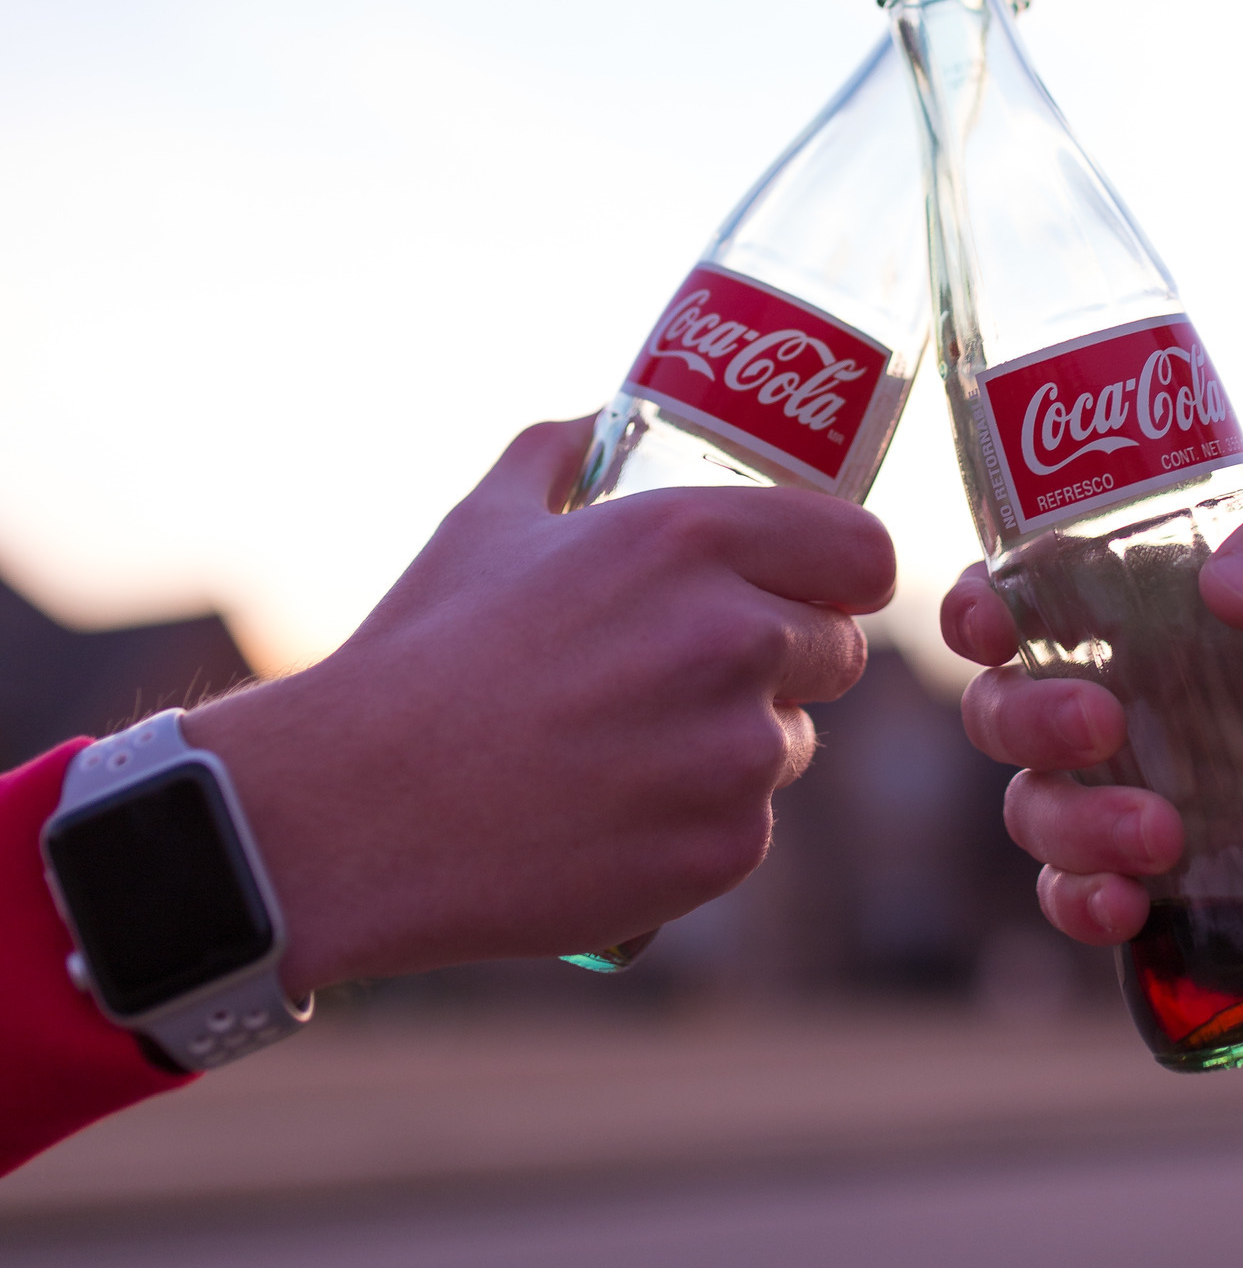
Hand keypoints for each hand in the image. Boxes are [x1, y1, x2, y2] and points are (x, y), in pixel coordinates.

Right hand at [185, 417, 894, 993]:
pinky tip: (617, 817)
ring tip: (628, 753)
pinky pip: (752, 827)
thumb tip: (590, 420)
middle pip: (840, 652)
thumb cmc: (420, 657)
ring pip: (794, 744)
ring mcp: (736, 749)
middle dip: (786, 665)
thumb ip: (557, 454)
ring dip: (740, 747)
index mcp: (692, 538)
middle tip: (693, 682)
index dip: (845, 578)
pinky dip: (703, 827)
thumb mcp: (486, 523)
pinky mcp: (724, 846)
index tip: (821, 594)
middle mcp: (735, 635)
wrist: (352, 812)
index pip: (864, 553)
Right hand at [941, 490, 1242, 963]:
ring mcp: (1134, 796)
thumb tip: (1223, 588)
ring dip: (1068, 822)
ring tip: (1161, 831)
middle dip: (1024, 718)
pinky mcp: (1163, 885)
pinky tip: (1125, 904)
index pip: (1017, 600)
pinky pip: (1074, 897)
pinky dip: (1079, 903)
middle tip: (1099, 724)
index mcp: (1141, 616)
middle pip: (1001, 709)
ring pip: (1033, 810)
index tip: (990, 619)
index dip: (977, 608)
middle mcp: (1120, 704)